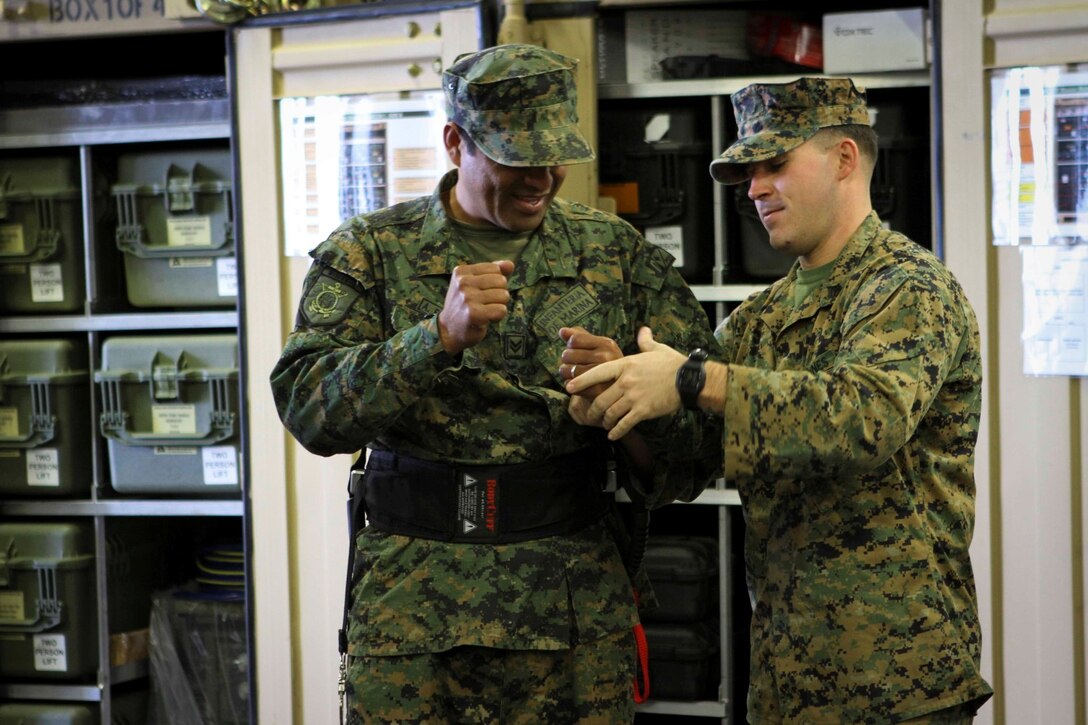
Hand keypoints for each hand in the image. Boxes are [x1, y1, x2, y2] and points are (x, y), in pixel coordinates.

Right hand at [438, 260, 513, 354]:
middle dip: (499, 294)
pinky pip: (501, 310)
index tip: (481, 292)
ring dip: (499, 306)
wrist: (448, 330)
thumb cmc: (465, 305)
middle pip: (502, 281)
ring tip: (485, 311)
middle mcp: (463, 282)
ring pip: (504, 296)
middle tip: (484, 303)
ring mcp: (467, 298)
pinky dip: (498, 316)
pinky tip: (486, 319)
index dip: (494, 283)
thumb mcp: (474, 283)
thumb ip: (493, 272)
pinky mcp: (474, 313)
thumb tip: (511, 264)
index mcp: (462, 271)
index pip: (496, 269)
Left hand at [558, 326, 622, 399]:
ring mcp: (601, 376)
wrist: (619, 389)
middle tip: (574, 363)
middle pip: (568, 354)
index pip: (574, 339)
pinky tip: (578, 384)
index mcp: (607, 344)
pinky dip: (569, 385)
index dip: (570, 344)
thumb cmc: (605, 363)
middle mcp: (606, 358)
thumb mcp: (597, 345)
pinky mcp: (596, 391)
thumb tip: (562, 331)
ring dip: (565, 372)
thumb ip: (579, 335)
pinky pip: (569, 385)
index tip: (576, 349)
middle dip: (566, 359)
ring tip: (573, 373)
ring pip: (567, 370)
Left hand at [565, 326, 685, 439]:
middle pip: (600, 399)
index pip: (597, 373)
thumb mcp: (656, 349)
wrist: (688, 380)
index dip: (581, 381)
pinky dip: (616, 431)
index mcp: (625, 364)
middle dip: (592, 409)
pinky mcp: (643, 411)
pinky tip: (613, 435)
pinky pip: (624, 424)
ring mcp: (634, 397)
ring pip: (610, 413)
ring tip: (604, 424)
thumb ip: (645, 341)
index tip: (569, 387)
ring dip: (605, 421)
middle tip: (590, 414)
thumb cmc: (672, 364)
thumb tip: (643, 330)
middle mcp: (626, 382)